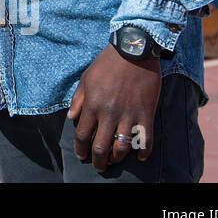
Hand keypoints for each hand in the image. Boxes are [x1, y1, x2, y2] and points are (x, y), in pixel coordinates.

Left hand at [67, 45, 160, 171]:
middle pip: (101, 147)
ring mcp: (128, 115)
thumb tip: (72, 118)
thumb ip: (78, 100)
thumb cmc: (106, 64)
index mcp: (92, 104)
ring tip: (114, 160)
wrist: (133, 51)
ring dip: (117, 158)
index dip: (80, 149)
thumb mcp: (86, 79)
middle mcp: (109, 113)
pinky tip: (139, 157)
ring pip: (122, 147)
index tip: (82, 156)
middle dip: (98, 161)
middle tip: (99, 166)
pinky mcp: (146, 114)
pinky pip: (145, 140)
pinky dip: (143, 152)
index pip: (82, 135)